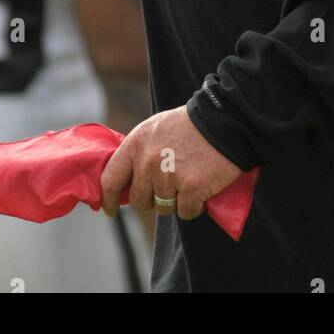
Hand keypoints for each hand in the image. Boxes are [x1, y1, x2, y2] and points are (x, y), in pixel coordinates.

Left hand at [99, 105, 243, 221]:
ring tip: (189, 180)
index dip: (109, 198)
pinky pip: (186, 212)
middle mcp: (148, 161)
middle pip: (139, 201)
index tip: (110, 210)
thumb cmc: (191, 125)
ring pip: (164, 208)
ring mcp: (168, 176)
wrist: (224, 120)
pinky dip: (195, 206)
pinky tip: (202, 188)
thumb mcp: (156, 129)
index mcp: (136, 143)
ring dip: (176, 201)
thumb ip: (140, 151)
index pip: (110, 178)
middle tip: (169, 188)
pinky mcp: (190, 188)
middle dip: (152, 200)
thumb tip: (127, 178)